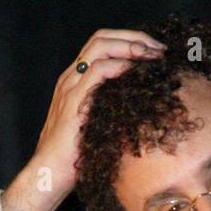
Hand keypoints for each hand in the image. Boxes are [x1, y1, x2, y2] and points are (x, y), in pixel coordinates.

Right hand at [2, 28, 166, 210]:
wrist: (50, 173)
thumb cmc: (76, 156)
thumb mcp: (98, 125)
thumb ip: (112, 109)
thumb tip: (144, 107)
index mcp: (75, 80)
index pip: (102, 44)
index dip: (130, 41)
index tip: (155, 52)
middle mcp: (71, 77)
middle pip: (101, 38)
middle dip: (134, 37)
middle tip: (159, 50)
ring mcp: (70, 87)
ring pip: (99, 47)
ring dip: (130, 46)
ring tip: (152, 56)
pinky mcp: (73, 101)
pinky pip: (96, 72)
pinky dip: (119, 66)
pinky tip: (135, 71)